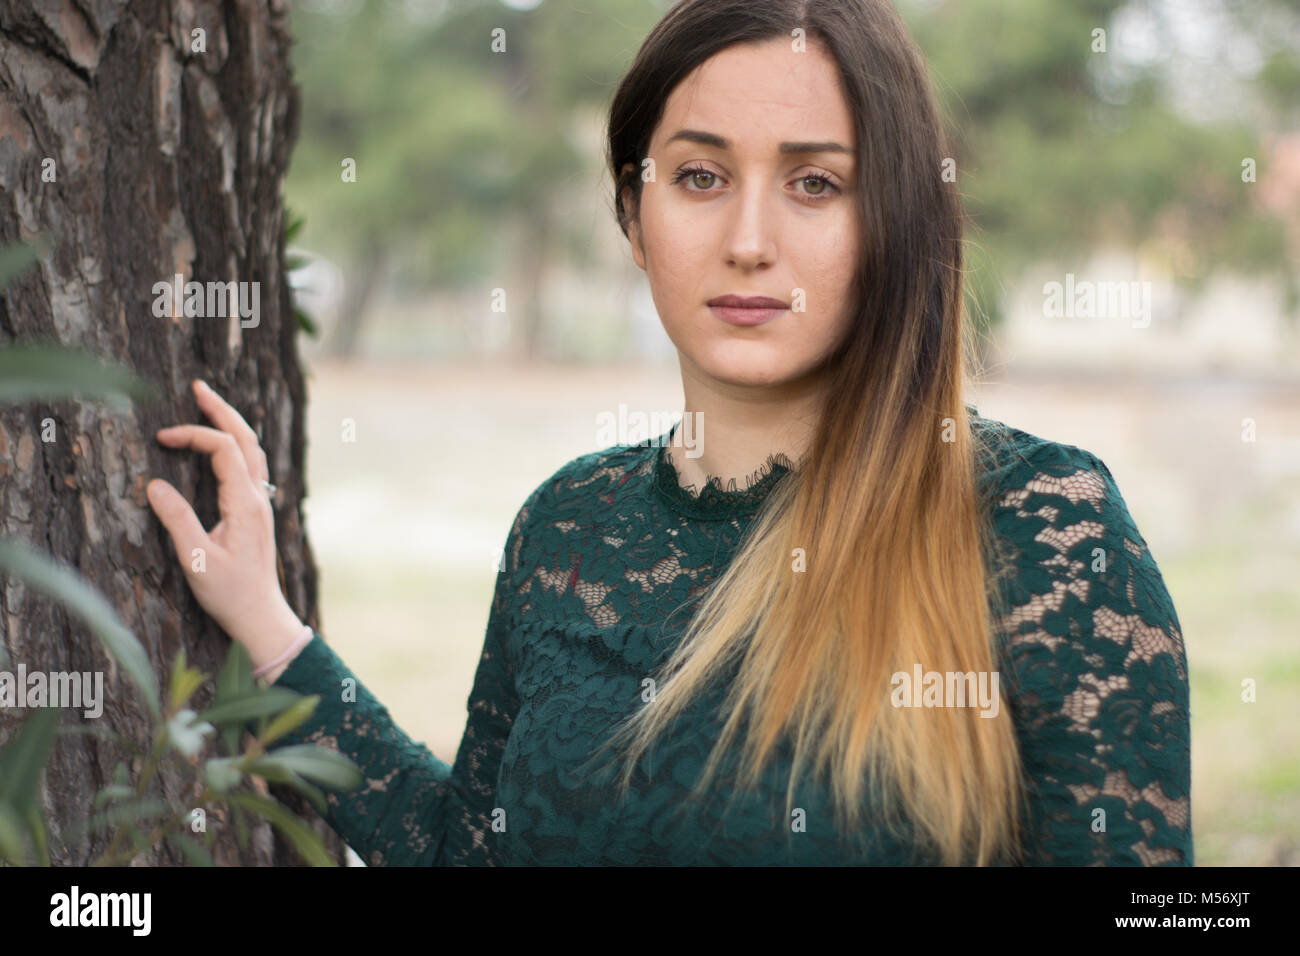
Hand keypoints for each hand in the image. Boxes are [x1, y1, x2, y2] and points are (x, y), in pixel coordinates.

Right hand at [146, 379, 304, 667]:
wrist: (261, 615)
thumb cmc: (230, 593)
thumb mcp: (196, 560)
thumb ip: (177, 521)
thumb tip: (154, 485)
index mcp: (245, 504)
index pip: (224, 450)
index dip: (193, 435)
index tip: (162, 438)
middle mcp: (258, 498)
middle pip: (247, 439)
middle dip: (223, 410)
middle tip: (199, 386)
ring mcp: (261, 504)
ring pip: (253, 451)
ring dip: (233, 424)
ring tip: (210, 403)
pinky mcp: (257, 512)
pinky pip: (251, 466)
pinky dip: (237, 445)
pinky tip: (224, 443)